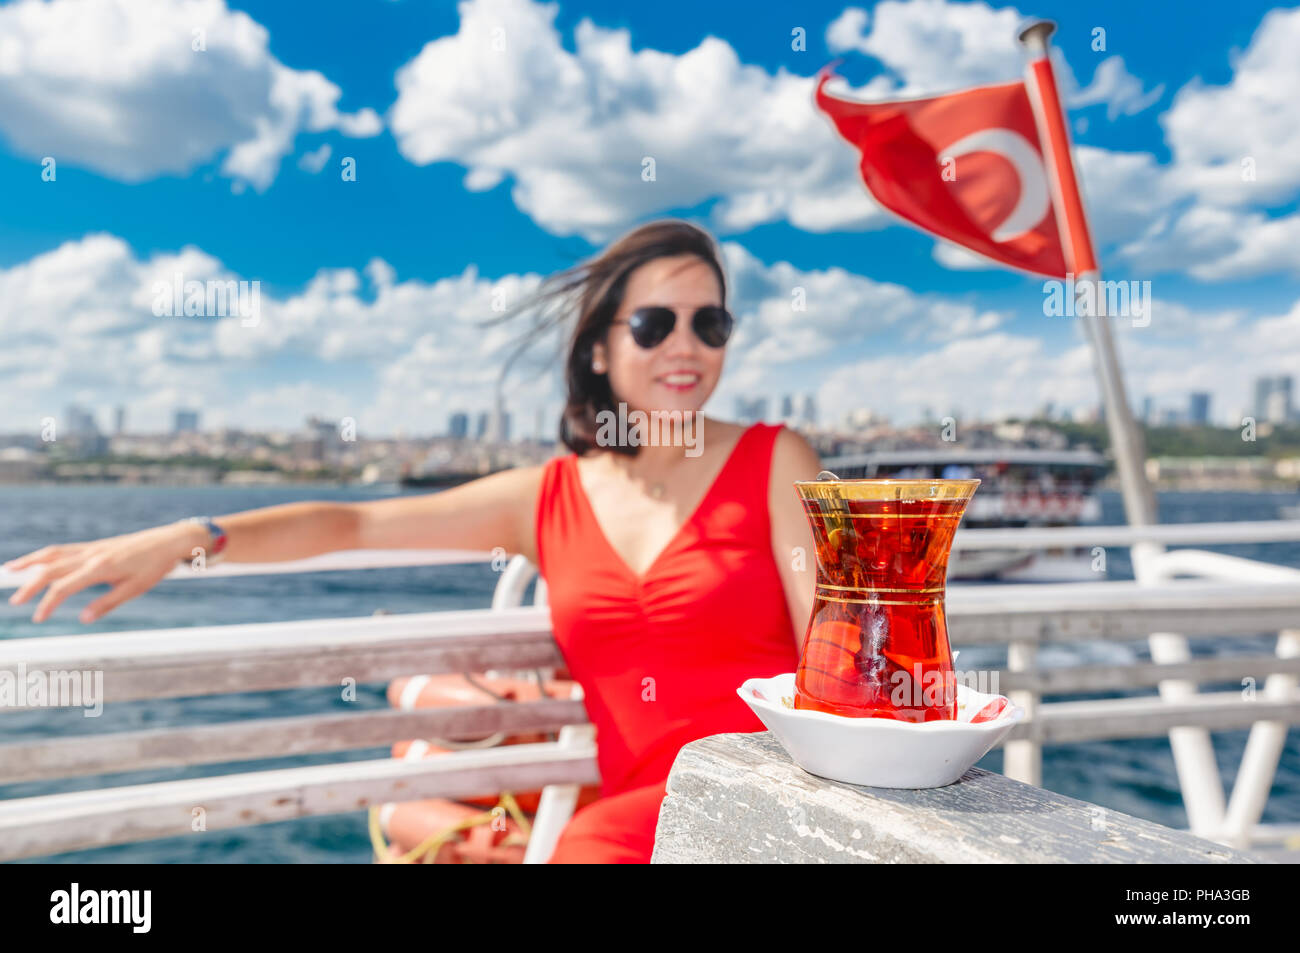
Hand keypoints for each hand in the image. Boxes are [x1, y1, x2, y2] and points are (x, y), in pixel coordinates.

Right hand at [4, 522, 205, 622]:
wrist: (169, 541)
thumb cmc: (156, 566)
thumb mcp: (135, 588)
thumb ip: (107, 604)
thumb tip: (82, 619)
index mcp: (99, 568)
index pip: (64, 587)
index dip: (47, 604)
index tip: (38, 618)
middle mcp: (91, 555)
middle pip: (51, 569)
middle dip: (30, 585)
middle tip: (15, 602)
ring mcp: (92, 548)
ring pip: (53, 554)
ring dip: (30, 563)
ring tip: (10, 571)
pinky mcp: (95, 546)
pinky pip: (64, 549)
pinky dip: (46, 555)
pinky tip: (38, 562)